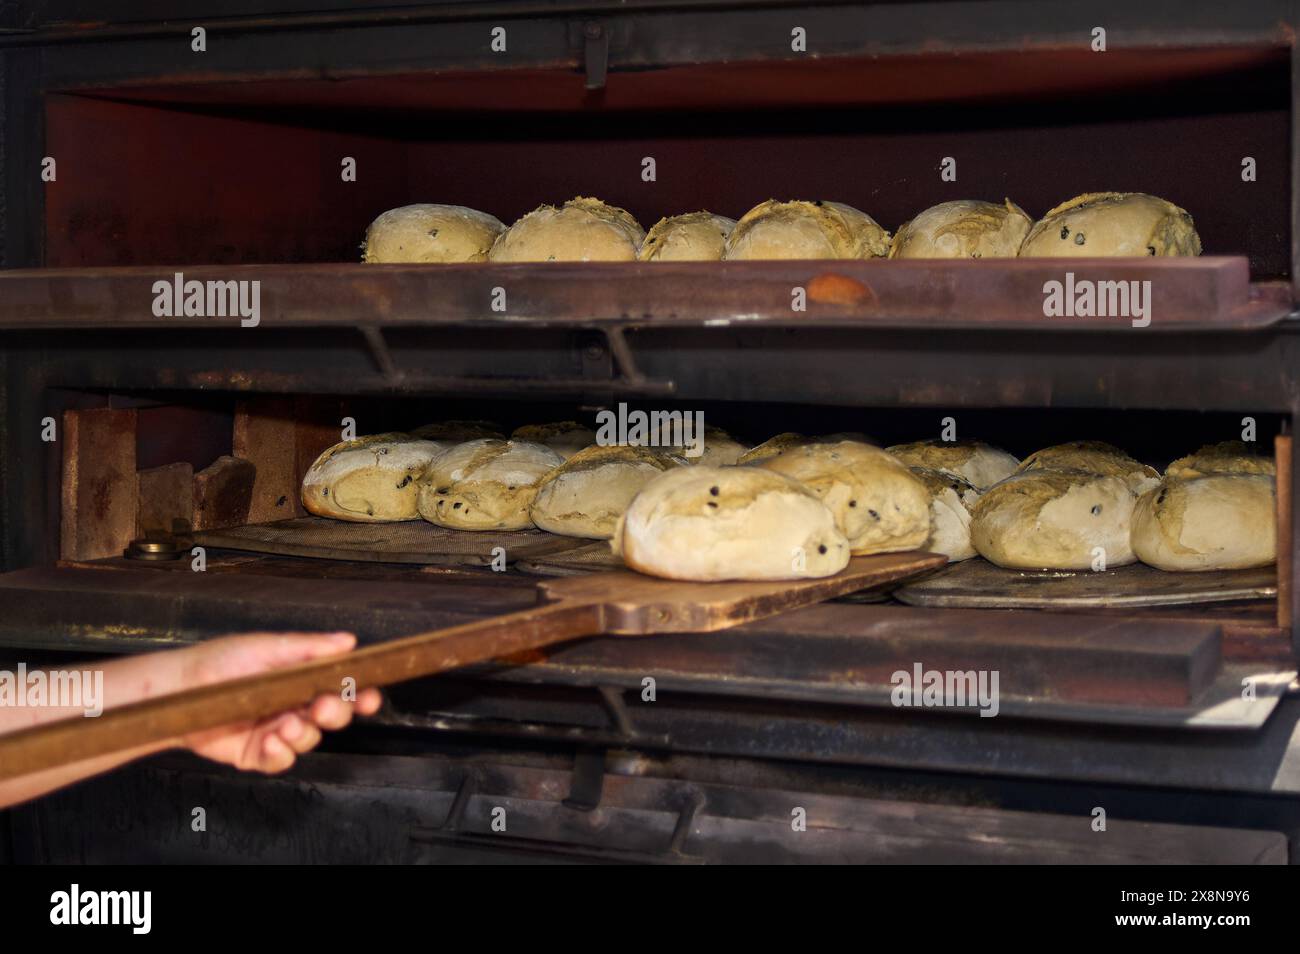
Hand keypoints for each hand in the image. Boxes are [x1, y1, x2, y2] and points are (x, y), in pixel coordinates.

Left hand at [176, 631, 381, 773]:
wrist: (178, 691)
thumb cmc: (219, 662)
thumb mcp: (266, 648)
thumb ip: (309, 648)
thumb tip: (348, 641)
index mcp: (303, 678)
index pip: (342, 688)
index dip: (360, 695)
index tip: (369, 697)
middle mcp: (295, 705)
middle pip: (334, 716)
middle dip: (334, 713)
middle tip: (321, 707)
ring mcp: (278, 731)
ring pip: (310, 740)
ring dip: (303, 733)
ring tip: (284, 725)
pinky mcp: (258, 753)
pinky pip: (281, 761)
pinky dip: (281, 754)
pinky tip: (270, 741)